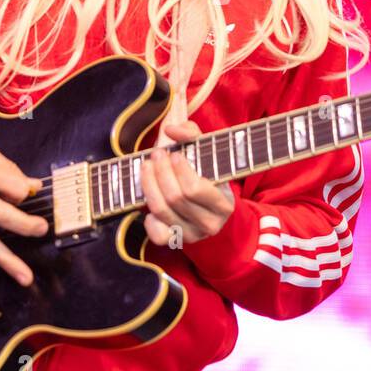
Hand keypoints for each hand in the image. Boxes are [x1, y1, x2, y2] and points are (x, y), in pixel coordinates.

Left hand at [140, 119, 235, 249]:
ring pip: (162, 211)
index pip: (195, 189)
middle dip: (161, 172)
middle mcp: (209, 224)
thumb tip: (171, 129)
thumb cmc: (209, 176)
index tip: (175, 154)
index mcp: (223, 204)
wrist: (214, 211)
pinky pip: (157, 234)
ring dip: (149, 185)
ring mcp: (192, 235)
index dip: (180, 170)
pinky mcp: (176, 241)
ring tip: (147, 166)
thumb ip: (192, 134)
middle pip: (175, 198)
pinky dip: (149, 218)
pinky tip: (151, 199)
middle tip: (156, 154)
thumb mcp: (209, 154)